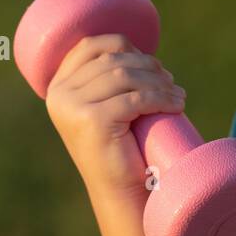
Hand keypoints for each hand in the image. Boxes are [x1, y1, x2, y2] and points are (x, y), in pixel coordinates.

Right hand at [43, 34, 186, 199]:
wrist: (119, 190)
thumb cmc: (120, 144)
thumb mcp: (107, 104)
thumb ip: (108, 76)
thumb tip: (137, 45)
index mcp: (58, 86)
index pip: (90, 46)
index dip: (124, 45)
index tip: (150, 62)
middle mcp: (60, 94)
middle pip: (113, 60)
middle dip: (149, 66)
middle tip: (171, 82)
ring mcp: (73, 107)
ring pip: (126, 76)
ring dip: (159, 82)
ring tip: (177, 94)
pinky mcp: (93, 120)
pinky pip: (136, 99)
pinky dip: (162, 99)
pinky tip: (176, 105)